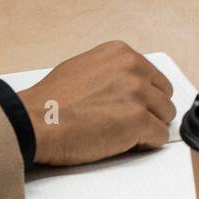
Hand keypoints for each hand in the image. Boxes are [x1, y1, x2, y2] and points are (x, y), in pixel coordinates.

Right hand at [18, 41, 174, 166]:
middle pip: (164, 98)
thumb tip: (130, 83)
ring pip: (165, 118)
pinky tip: (121, 143)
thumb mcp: (83, 68)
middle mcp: (133, 68)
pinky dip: (145, 144)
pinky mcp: (138, 120)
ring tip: (118, 133)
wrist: (33, 122)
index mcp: (121, 53)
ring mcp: (138, 94)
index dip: (143, 99)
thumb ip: (112, 72)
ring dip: (147, 129)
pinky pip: (159, 137)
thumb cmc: (50, 102)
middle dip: (149, 113)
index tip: (127, 108)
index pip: (155, 79)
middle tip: (122, 124)